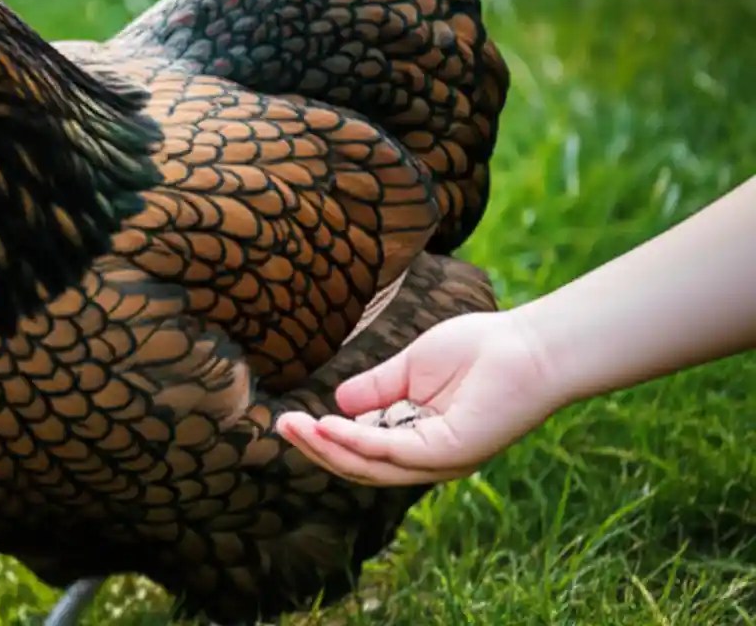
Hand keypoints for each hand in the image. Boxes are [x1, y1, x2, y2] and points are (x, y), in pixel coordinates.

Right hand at [276, 310, 562, 485]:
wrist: (530, 345)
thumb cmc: (480, 349)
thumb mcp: (410, 367)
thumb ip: (376, 388)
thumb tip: (335, 403)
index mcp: (419, 440)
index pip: (363, 451)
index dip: (324, 439)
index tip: (289, 420)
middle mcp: (427, 459)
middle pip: (360, 466)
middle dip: (316, 448)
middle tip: (280, 428)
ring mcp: (440, 460)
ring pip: (371, 466)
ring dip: (327, 448)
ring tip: (293, 428)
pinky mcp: (450, 453)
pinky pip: (393, 452)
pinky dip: (357, 441)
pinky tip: (328, 425)